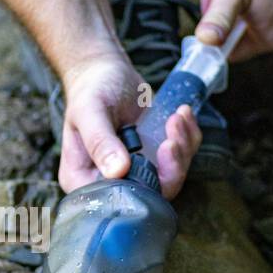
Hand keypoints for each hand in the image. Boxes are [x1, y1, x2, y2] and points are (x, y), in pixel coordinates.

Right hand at [59, 53, 201, 197]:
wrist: (105, 72)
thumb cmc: (90, 91)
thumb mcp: (90, 112)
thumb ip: (100, 141)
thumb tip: (118, 170)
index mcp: (85, 178)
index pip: (118, 200)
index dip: (145, 186)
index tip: (160, 151)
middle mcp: (112, 180)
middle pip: (151, 193)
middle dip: (172, 164)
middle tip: (173, 131)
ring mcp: (137, 169)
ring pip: (171, 176)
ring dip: (182, 146)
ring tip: (177, 116)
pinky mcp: (155, 156)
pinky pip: (180, 158)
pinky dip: (187, 136)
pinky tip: (181, 114)